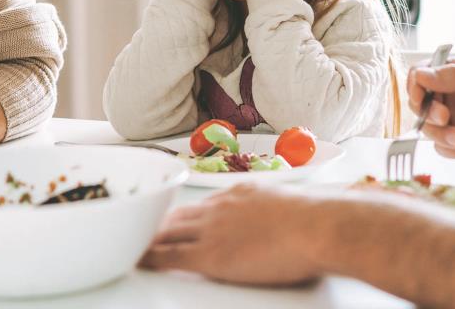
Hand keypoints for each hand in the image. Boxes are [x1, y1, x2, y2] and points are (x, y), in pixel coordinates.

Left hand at [140, 182, 322, 284]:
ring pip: (168, 232)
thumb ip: (280, 212)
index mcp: (241, 194)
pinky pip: (170, 256)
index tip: (178, 222)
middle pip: (179, 215)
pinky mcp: (209, 254)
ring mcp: (212, 229)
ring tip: (135, 245)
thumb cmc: (319, 221)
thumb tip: (290, 222)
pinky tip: (138, 261)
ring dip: (150, 239)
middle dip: (160, 224)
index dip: (186, 215)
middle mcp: (221, 207)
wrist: (318, 226)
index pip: (203, 205)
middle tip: (144, 232)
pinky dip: (151, 258)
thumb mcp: (295, 206)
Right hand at [407, 56, 454, 167]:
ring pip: (427, 128)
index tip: (420, 94)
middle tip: (444, 117)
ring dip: (439, 134)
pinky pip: (441, 149)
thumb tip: (420, 74)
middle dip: (427, 112)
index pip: (422, 75)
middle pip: (420, 103)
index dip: (415, 84)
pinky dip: (450, 149)